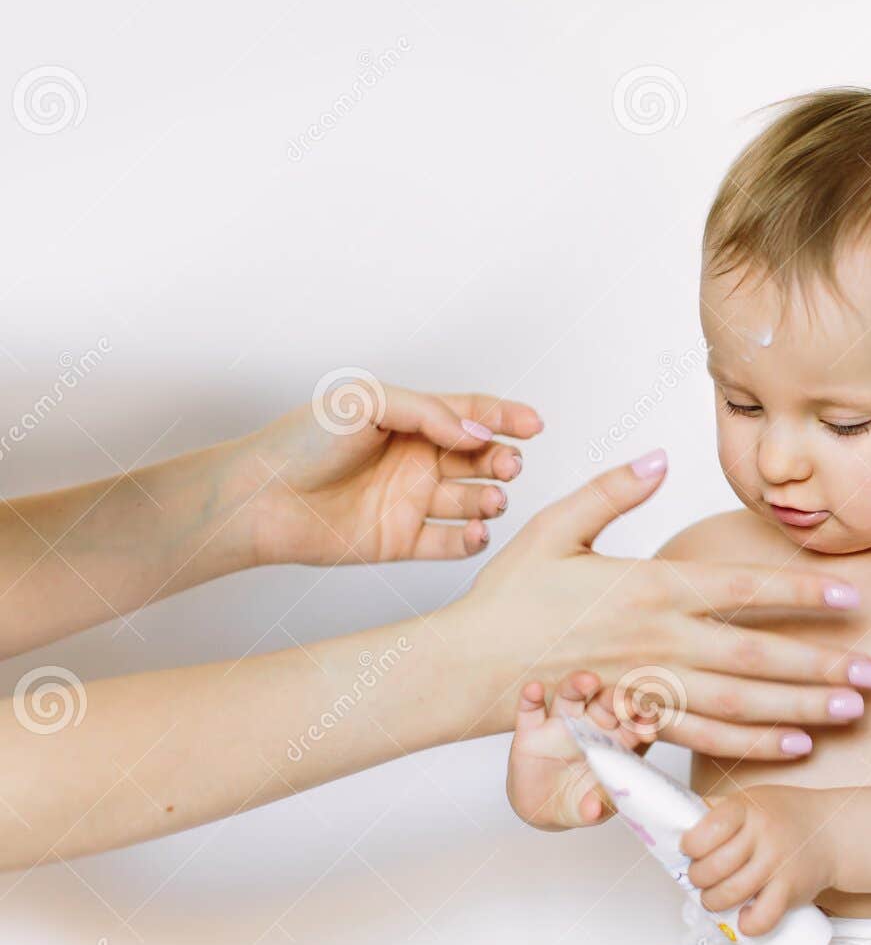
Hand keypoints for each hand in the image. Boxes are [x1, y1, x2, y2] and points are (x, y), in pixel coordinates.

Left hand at [232, 379, 542, 564]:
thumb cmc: (303, 440)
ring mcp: (412, 502)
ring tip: (491, 500)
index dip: (507, 418)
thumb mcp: (367, 401)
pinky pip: (450, 542)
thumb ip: (429, 413)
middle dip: (503, 460)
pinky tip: (477, 531)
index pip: (472, 414)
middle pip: (480, 458)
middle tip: (509, 465)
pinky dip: (471, 538)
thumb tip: (480, 436)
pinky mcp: (402, 541)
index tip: (535, 425)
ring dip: (491, 499)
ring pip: (472, 500)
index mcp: (412, 421)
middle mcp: (417, 460)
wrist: (260, 496)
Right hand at [444, 450, 870, 758]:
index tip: (851, 595)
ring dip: (800, 709)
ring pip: (740, 705)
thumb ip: (612, 490)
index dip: (801, 592)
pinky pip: (704, 740)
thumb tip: (659, 458)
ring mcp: (649, 687)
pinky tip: (793, 746)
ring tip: (851, 712)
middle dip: (822, 664)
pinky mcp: (635, 722)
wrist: (467, 667)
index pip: (742, 589)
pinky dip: (751, 747)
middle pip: (757, 656)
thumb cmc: (510, 597)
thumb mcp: (555, 526)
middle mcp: (658, 641)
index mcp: (648, 587)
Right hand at [506, 670, 645, 830]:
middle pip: (607, 701)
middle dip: (617, 699)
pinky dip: (531, 698)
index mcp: (617, 740)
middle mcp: (592, 724)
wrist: (543, 808)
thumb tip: (595, 810)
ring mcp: (561, 724)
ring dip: (579, 684)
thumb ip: (597, 805)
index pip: (636, 721)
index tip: (647, 730)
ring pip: (571, 694)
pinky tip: (534, 690)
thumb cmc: (580, 801)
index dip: (644, 720)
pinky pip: (530, 709)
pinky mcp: (531, 731)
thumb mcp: (592, 808)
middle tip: (625, 705)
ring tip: (587, 682)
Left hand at [681, 785, 835, 935]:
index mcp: (746, 808)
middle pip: (713, 867)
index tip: (690, 850)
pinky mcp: (792, 888)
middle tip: (700, 879)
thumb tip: (674, 821)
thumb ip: (717, 809)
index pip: (707, 830)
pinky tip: (743, 919)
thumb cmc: (784, 815)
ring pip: (731, 894)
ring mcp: (778, 862)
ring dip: (713, 903)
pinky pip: (763, 916)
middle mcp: (763, 833)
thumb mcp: (751, 799)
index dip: (690, 846)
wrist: (833, 830)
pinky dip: (748, 924)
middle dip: (698, 879)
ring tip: (714, 899)